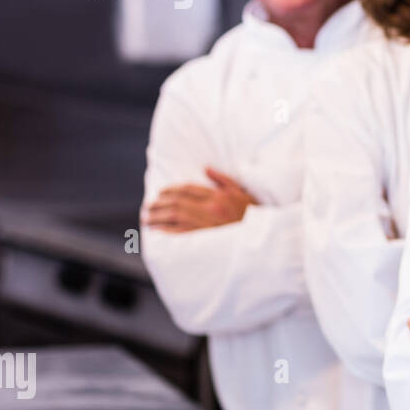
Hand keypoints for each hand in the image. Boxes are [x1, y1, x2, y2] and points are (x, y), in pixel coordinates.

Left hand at [143, 166, 257, 231]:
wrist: (262, 239)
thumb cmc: (253, 216)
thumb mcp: (243, 194)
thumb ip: (224, 180)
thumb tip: (206, 168)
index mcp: (218, 196)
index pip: (188, 189)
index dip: (171, 190)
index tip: (160, 193)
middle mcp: (211, 208)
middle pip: (177, 202)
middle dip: (159, 203)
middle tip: (149, 207)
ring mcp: (207, 224)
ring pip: (175, 217)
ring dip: (158, 217)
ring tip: (148, 219)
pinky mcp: (205, 240)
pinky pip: (180, 235)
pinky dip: (166, 232)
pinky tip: (157, 232)